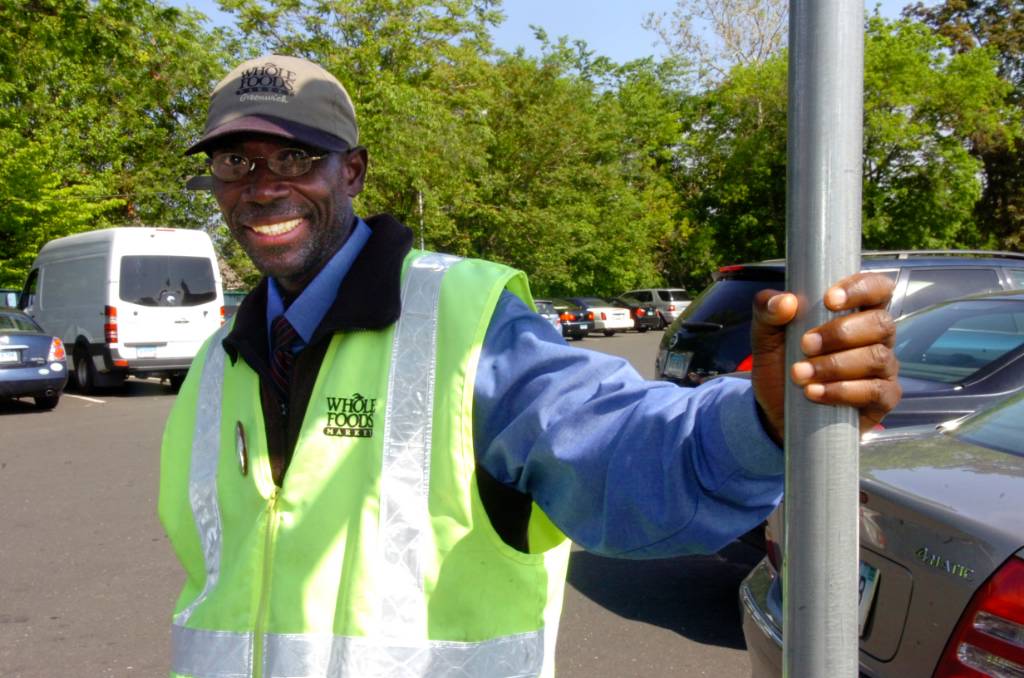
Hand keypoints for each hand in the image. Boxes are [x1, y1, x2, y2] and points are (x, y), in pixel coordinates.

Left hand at [750, 272, 900, 443]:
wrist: (777, 411)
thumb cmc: (782, 365)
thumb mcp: (765, 336)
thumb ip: (767, 311)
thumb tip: (786, 301)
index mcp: (856, 312)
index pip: (877, 288)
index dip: (861, 288)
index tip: (829, 300)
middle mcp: (877, 337)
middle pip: (880, 323)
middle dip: (840, 333)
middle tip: (804, 345)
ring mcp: (884, 367)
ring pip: (877, 357)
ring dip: (835, 365)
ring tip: (800, 374)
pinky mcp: (883, 398)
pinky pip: (876, 391)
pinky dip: (842, 391)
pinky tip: (814, 393)